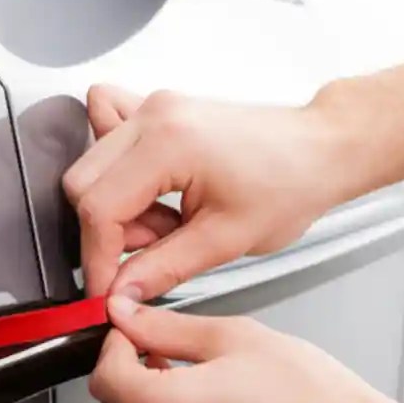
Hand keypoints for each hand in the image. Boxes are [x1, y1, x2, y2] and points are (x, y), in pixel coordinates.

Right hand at [63, 85, 355, 298]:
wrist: (320, 149)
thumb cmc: (290, 184)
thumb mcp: (226, 241)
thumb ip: (162, 269)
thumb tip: (118, 294)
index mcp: (168, 142)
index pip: (99, 207)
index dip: (98, 258)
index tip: (108, 291)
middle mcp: (152, 116)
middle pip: (83, 183)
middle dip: (107, 233)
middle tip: (150, 255)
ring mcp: (152, 107)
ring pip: (92, 165)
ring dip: (117, 207)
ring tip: (167, 224)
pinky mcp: (157, 112)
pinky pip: (107, 134)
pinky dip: (116, 171)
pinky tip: (151, 192)